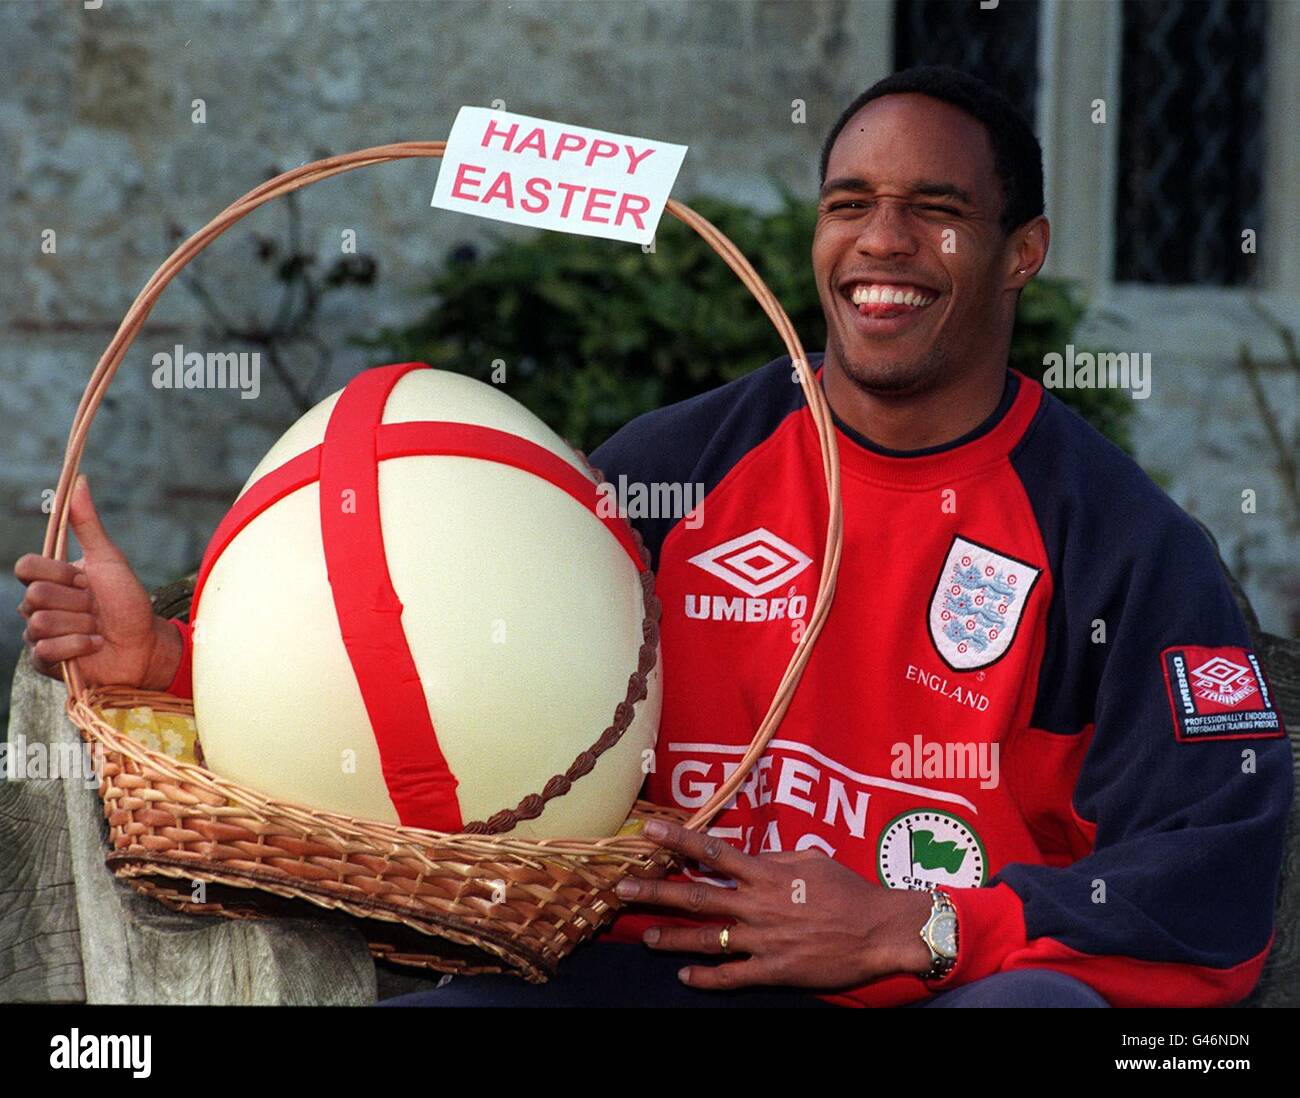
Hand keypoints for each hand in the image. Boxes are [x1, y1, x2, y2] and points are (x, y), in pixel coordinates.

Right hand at [15, 476, 180, 689]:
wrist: (146, 642)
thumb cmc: (128, 601)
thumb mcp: (108, 559)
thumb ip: (88, 524)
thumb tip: (79, 480)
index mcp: (50, 580)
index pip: (26, 567)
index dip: (58, 573)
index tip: (85, 579)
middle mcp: (39, 607)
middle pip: (35, 596)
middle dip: (76, 601)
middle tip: (95, 606)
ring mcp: (40, 635)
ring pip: (41, 623)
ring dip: (81, 624)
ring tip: (98, 628)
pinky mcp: (47, 662)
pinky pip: (47, 650)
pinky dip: (80, 646)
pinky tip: (95, 645)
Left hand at [615, 818, 935, 990]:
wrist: (880, 931)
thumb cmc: (848, 890)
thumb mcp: (810, 860)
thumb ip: (773, 858)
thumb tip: (746, 853)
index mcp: (766, 874)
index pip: (713, 852)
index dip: (679, 840)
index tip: (649, 831)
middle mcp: (758, 906)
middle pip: (697, 895)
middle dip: (657, 890)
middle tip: (624, 888)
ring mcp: (764, 940)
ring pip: (707, 938)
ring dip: (672, 937)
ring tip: (645, 936)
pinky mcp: (775, 970)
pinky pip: (733, 976)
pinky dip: (706, 977)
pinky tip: (684, 976)